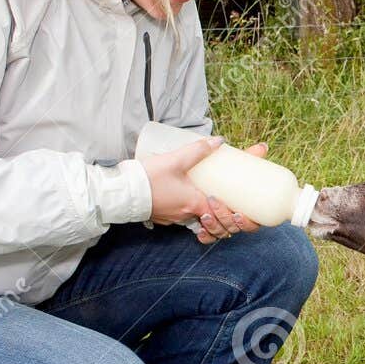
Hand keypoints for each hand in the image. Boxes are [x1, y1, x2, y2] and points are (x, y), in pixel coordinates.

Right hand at [140, 140, 267, 243]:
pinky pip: (187, 220)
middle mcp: (187, 215)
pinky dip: (195, 215)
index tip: (245, 204)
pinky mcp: (166, 217)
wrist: (119, 192)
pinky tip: (195, 204)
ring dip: (212, 217)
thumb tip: (219, 141)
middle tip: (236, 204)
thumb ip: (198, 150)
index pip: (225, 213)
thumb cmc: (147, 178)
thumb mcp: (175, 160)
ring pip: (201, 223)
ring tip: (217, 202)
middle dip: (229, 216)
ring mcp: (176, 219)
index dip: (238, 211)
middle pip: (216, 222)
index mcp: (195, 203)